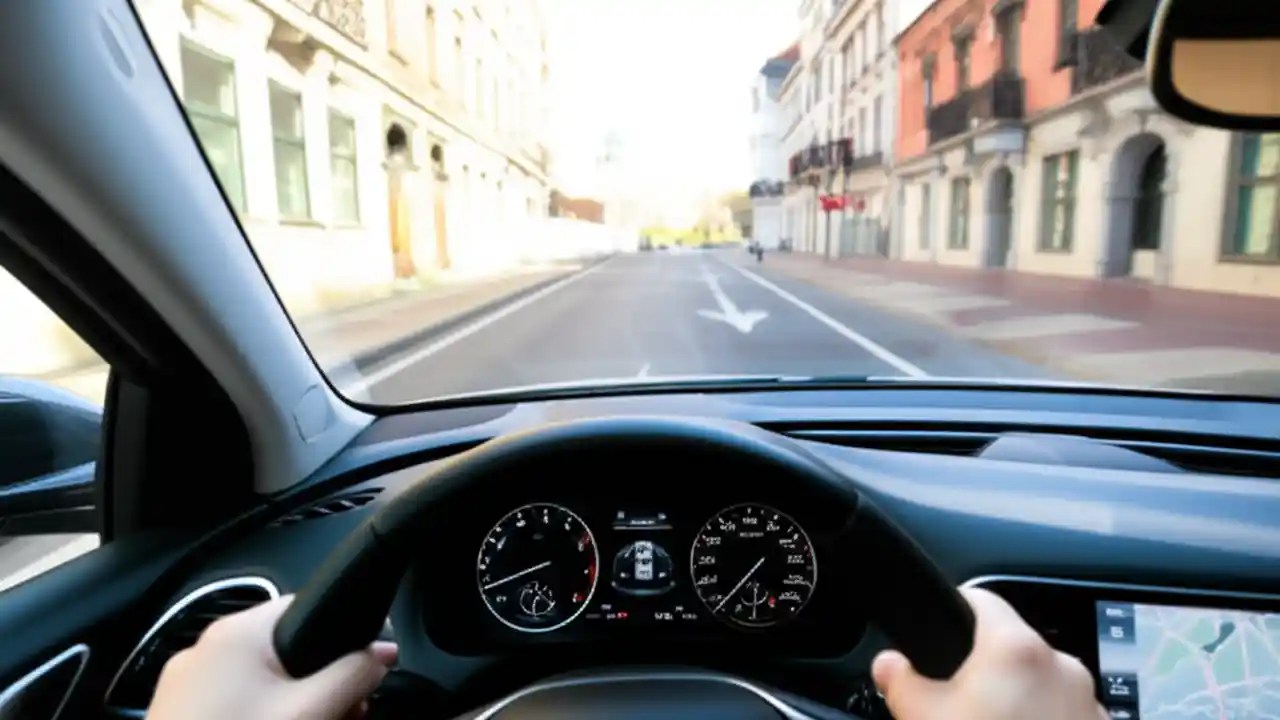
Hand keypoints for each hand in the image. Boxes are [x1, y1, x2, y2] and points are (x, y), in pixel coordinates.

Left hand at [147, 595, 396, 719]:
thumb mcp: (310, 713)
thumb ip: (353, 676)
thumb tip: (383, 652)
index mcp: (237, 632)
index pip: (306, 609)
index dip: (345, 637)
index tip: (367, 673)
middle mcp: (205, 648)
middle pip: (285, 651)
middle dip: (322, 682)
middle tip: (347, 715)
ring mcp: (184, 683)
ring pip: (259, 681)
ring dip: (295, 703)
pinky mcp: (176, 714)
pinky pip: (233, 702)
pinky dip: (260, 715)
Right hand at [872, 588, 1106, 719]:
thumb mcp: (924, 719)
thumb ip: (901, 682)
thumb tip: (890, 665)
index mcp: (1015, 648)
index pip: (979, 599)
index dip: (953, 611)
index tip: (938, 632)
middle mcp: (1063, 666)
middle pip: (1010, 649)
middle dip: (983, 672)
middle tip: (956, 706)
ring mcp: (1091, 704)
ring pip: (1041, 686)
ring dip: (1018, 703)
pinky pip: (1064, 716)